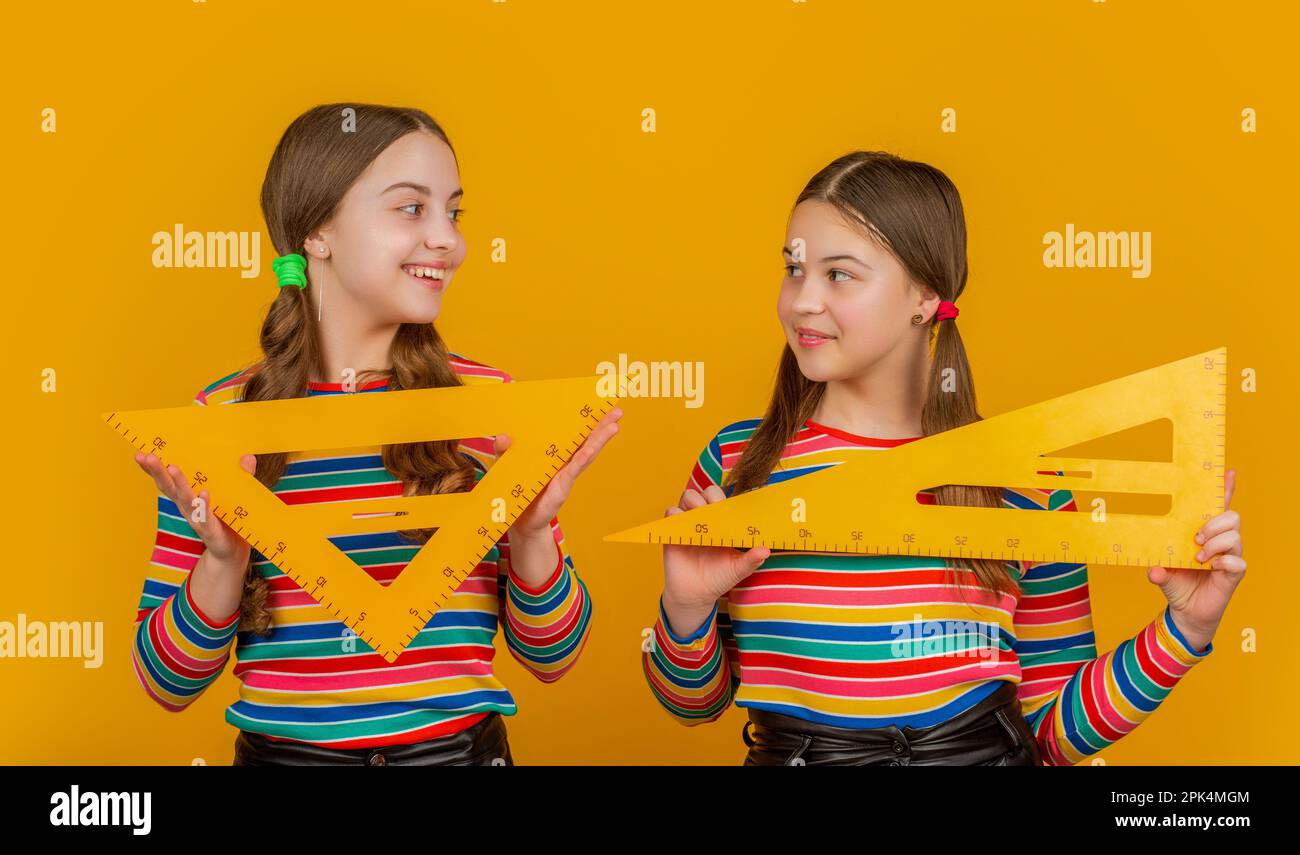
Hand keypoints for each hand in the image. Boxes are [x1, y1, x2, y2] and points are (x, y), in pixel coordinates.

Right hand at [134, 451, 258, 572]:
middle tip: (146, 457)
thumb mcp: (234, 495)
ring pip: (186, 500)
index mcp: (187, 498)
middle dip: (158, 472)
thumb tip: (248, 457)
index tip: (140, 454)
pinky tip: (203, 493)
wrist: (231, 551)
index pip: (168, 482)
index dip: (153, 470)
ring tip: (172, 467)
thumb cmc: (227, 520)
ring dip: (179, 483)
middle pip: (170, 488)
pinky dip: (204, 505)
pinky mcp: (211, 530)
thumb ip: (240, 476)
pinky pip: (206, 516)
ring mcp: (198, 519)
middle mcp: (188, 508)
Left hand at [494, 407, 622, 537]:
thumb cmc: (518, 490)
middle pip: (586, 440)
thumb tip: (503, 437)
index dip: (585, 419)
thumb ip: (504, 449)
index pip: (572, 432)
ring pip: (586, 453)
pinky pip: (573, 471)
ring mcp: (565, 474)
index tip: (598, 403)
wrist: (519, 520)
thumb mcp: (507, 464)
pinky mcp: (561, 487)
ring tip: (614, 427)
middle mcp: (564, 462)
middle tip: (618, 411)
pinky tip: (591, 450)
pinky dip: (582, 460)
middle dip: (602, 426)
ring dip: (599, 440)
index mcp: (554, 453)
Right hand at [661, 485, 769, 637]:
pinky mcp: (672, 530)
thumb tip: (766, 550)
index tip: (730, 505)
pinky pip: (671, 513)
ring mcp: (688, 522)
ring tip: (699, 512)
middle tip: (715, 507)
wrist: (695, 595)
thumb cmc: (719, 578)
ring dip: (693, 500)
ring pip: (688, 496)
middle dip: (711, 495)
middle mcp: (706, 519)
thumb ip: (751, 560)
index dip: (728, 498)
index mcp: (723, 523)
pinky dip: (675, 514)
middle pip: (707, 492)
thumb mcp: (738, 569)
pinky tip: (683, 525)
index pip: (726, 501)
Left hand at [1148, 468, 1244, 652]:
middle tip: (1195, 538)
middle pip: (1231, 517)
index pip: (1218, 507)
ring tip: (1198, 557)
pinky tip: (1211, 567)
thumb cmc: (1177, 584)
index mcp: (1205, 533)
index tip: (1228, 472)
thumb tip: (1153, 571)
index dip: (1225, 489)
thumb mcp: (1161, 572)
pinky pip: (1237, 560)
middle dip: (1213, 523)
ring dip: (1215, 543)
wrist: (1185, 612)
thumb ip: (1157, 568)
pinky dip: (1223, 561)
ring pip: (1234, 536)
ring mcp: (1229, 556)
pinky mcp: (1234, 573)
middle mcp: (1220, 541)